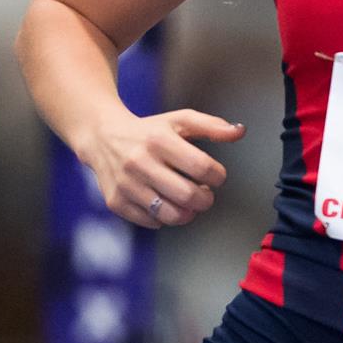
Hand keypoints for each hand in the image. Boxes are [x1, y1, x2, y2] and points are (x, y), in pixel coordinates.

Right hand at [84, 109, 243, 228]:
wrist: (102, 137)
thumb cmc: (149, 130)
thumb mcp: (180, 120)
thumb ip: (212, 126)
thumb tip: (239, 131)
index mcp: (159, 140)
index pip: (201, 167)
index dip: (217, 176)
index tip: (216, 176)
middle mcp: (139, 162)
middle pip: (187, 195)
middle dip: (205, 200)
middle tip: (205, 194)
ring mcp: (126, 184)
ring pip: (169, 214)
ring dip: (188, 213)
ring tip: (189, 203)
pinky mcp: (116, 202)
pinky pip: (150, 222)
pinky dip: (164, 218)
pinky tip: (166, 203)